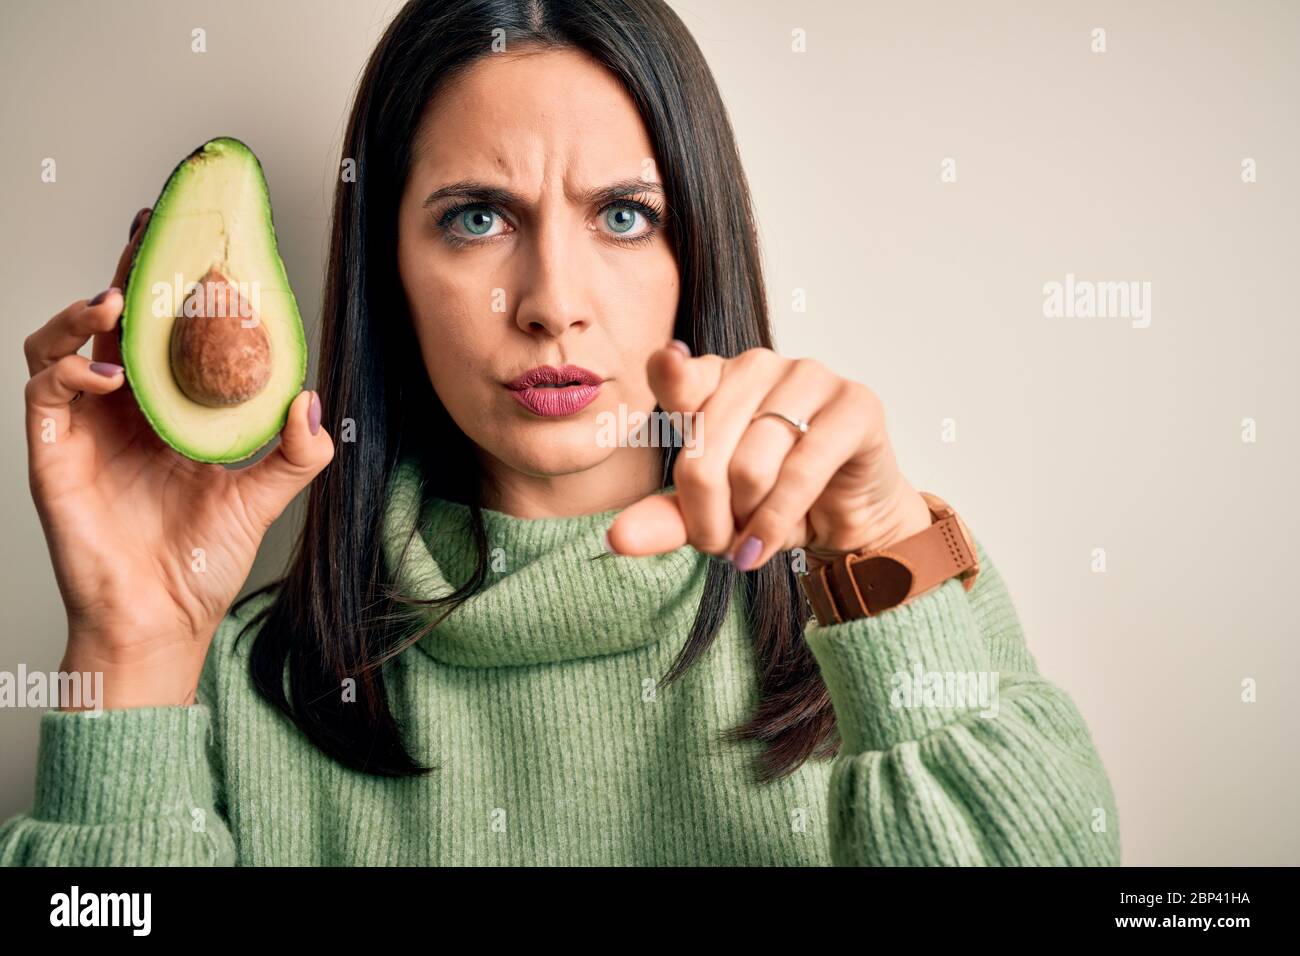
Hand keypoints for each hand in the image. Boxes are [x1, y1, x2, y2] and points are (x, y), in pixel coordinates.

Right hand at [24, 208, 334, 709]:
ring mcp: (86, 426)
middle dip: (131, 269)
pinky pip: (45, 389)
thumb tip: (313, 398)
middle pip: (116, 319)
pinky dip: (69, 367)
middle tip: (153, 229)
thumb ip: (296, 451)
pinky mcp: (54, 450)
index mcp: (171, 408)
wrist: (163, 615)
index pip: (170, 330)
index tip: (203, 241)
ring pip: (64, 341)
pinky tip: (106, 373)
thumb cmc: (203, 558)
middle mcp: (125, 407)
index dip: (179, 284)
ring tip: (118, 302)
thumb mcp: (264, 495)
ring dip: (86, 312)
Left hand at [605, 343, 932, 570]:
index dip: (671, 377)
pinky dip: (776, 519)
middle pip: (705, 450)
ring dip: (746, 520)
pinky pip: (802, 469)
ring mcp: (810, 378)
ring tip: (752, 536)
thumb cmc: (776, 506)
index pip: (678, 374)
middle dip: (706, 514)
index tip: (668, 366)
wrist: (849, 526)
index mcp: (716, 379)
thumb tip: (617, 539)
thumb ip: (667, 519)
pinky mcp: (855, 405)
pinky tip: (763, 545)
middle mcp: (760, 367)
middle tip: (720, 542)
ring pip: (751, 464)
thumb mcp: (713, 515)